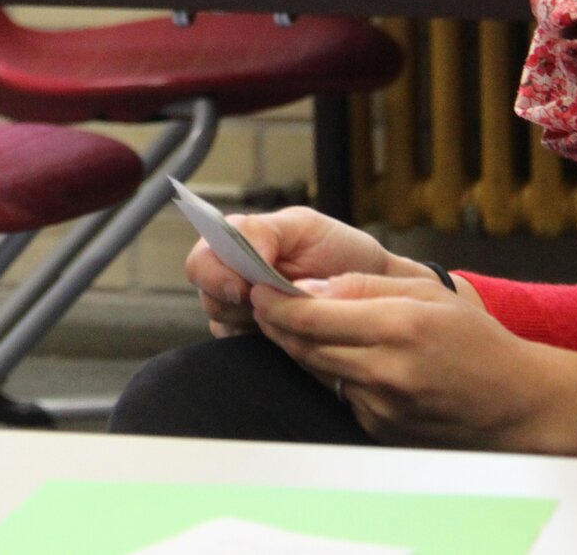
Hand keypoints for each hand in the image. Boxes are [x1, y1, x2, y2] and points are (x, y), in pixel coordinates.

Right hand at [186, 206, 393, 337]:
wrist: (375, 290)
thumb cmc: (340, 253)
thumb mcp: (304, 226)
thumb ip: (264, 231)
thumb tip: (242, 253)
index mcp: (236, 244)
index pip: (200, 261)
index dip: (215, 275)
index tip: (244, 286)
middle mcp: (232, 278)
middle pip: (207, 297)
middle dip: (237, 302)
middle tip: (272, 302)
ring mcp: (243, 314)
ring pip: (223, 325)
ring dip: (254, 321)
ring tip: (289, 312)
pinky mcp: (257, 343)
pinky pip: (244, 350)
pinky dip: (264, 342)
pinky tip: (288, 331)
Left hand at [251, 272, 576, 453]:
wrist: (513, 403)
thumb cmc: (474, 340)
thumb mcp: (425, 292)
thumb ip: (363, 286)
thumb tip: (308, 288)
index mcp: (397, 327)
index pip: (311, 316)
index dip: (274, 302)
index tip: (257, 287)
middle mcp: (385, 370)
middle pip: (303, 345)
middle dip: (276, 322)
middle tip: (261, 301)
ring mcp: (380, 405)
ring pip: (315, 370)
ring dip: (298, 346)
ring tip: (292, 322)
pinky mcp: (378, 428)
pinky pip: (339, 393)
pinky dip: (331, 373)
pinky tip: (339, 357)